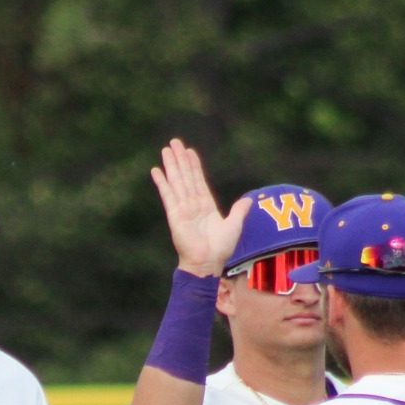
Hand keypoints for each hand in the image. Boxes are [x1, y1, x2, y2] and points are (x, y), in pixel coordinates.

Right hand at [151, 140, 248, 277]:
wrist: (207, 262)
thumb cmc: (220, 248)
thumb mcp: (234, 225)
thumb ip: (239, 211)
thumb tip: (248, 200)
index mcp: (205, 205)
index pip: (198, 180)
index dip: (194, 165)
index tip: (189, 151)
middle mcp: (192, 203)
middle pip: (185, 176)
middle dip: (180, 159)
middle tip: (174, 142)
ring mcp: (182, 208)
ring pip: (176, 181)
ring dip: (171, 165)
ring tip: (166, 149)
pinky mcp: (174, 214)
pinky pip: (167, 194)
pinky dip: (162, 182)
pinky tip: (156, 170)